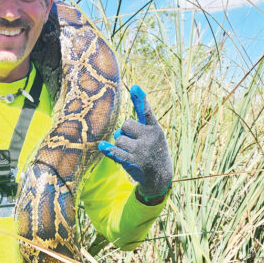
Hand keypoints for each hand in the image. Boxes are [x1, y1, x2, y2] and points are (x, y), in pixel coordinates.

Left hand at [98, 85, 172, 201]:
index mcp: (155, 128)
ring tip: (130, 151)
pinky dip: (109, 150)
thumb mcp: (153, 134)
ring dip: (120, 144)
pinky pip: (117, 152)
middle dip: (124, 131)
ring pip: (119, 139)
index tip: (134, 87)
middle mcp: (149, 137)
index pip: (147, 111)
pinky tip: (103, 147)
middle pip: (125, 125)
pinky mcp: (133, 161)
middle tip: (132, 140)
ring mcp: (141, 150)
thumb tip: (131, 97)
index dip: (140, 99)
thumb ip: (142, 119)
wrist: (160, 175)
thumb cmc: (153, 150)